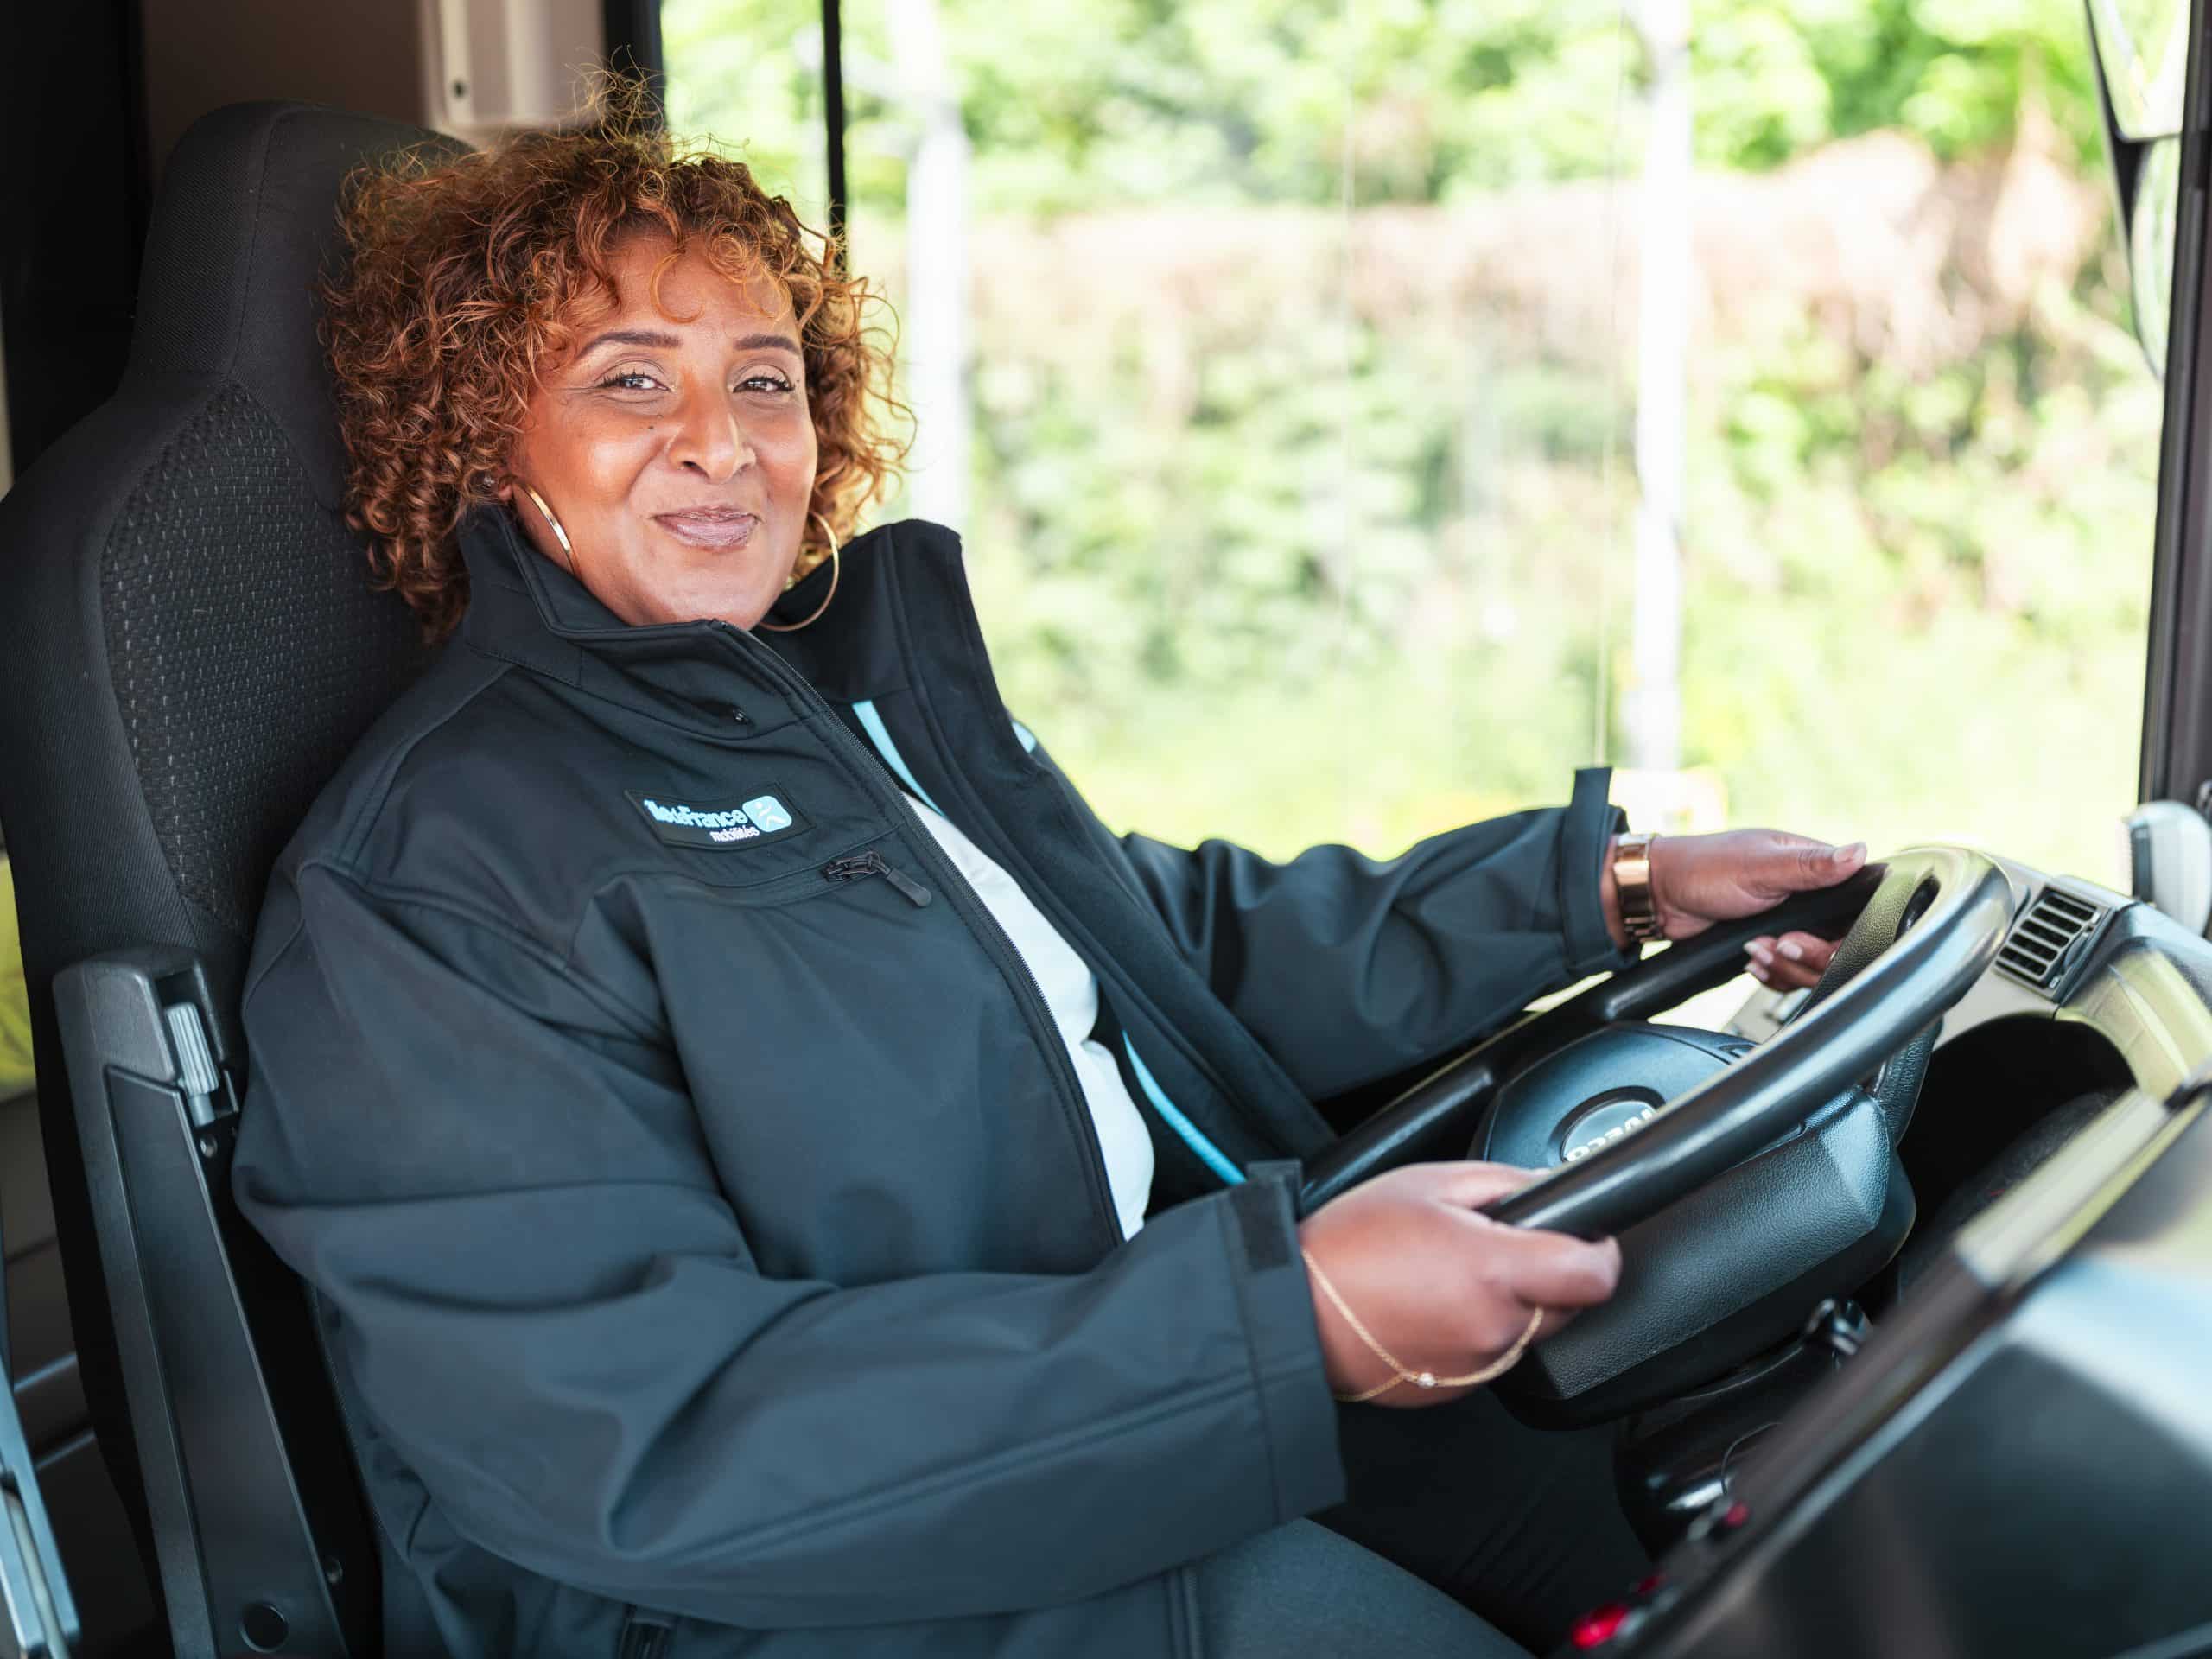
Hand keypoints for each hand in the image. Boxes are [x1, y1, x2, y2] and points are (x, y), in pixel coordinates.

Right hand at [1297, 1163, 1621, 1406]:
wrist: (1297, 1312)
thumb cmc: (1349, 1246)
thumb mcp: (1428, 1183)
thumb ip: (1503, 1182)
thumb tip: (1549, 1187)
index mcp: (1495, 1272)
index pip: (1596, 1274)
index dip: (1599, 1249)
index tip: (1585, 1236)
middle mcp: (1496, 1328)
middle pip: (1570, 1305)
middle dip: (1550, 1273)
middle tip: (1500, 1246)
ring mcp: (1479, 1367)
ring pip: (1531, 1332)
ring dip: (1512, 1305)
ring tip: (1454, 1276)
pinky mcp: (1458, 1390)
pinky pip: (1494, 1356)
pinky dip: (1480, 1332)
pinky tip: (1436, 1307)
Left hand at [1603, 828, 1867, 990]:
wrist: (1659, 897)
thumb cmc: (1702, 868)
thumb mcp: (1758, 867)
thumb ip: (1809, 866)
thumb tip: (1858, 852)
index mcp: (1814, 867)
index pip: (1857, 907)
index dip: (1843, 933)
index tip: (1815, 939)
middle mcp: (1809, 897)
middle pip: (1840, 944)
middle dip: (1809, 956)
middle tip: (1777, 945)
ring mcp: (1792, 924)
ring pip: (1816, 965)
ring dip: (1786, 966)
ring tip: (1756, 950)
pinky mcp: (1773, 945)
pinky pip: (1791, 973)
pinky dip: (1774, 975)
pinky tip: (1753, 963)